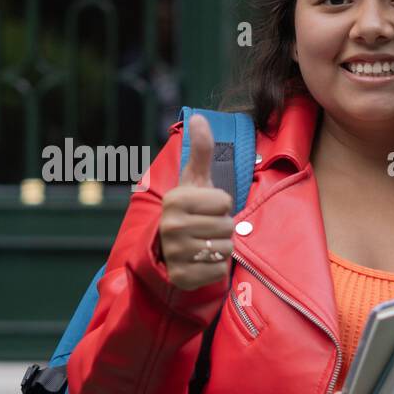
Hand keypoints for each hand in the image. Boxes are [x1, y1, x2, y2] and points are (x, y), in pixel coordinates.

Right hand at [158, 115, 234, 290]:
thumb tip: (199, 116)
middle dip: (221, 227)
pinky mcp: (182, 277)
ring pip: (225, 248)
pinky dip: (214, 268)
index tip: (204, 208)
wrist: (167, 248)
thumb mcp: (194, 181)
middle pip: (227, 226)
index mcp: (175, 200)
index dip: (221, 205)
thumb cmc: (188, 209)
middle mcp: (171, 226)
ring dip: (219, 247)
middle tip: (204, 228)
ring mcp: (175, 254)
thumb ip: (201, 150)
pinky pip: (218, 270)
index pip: (225, 201)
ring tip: (202, 243)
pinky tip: (199, 261)